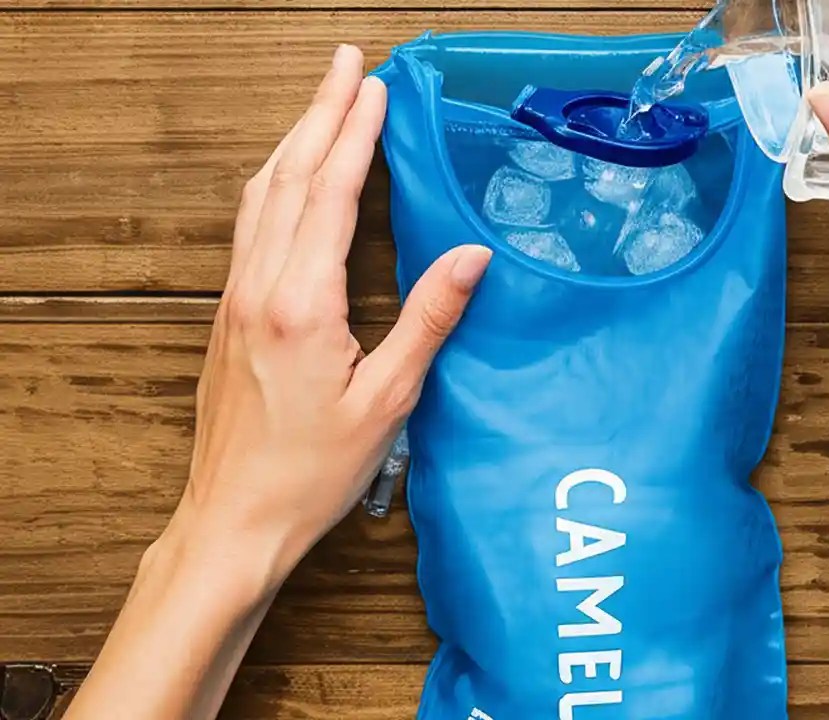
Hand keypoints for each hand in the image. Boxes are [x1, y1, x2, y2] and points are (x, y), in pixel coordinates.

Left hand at [170, 45, 490, 583]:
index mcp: (300, 304)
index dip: (354, 133)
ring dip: (293, 140)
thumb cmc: (312, 471)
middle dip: (320, 112)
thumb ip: (429, 320)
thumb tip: (471, 257)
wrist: (234, 518)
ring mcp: (235, 298)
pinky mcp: (229, 314)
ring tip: (324, 101)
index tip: (376, 87)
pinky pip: (249, 224)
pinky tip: (287, 176)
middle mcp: (258, 288)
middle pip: (287, 176)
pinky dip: (273, 182)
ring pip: (260, 195)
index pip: (328, 193)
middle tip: (347, 64)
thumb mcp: (388, 402)